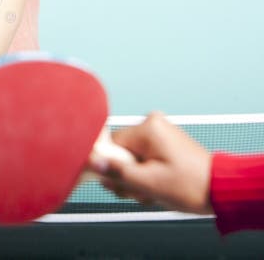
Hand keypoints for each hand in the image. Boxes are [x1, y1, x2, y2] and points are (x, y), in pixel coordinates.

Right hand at [88, 111, 212, 213]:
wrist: (221, 190)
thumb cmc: (191, 185)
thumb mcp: (148, 183)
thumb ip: (117, 171)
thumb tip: (92, 161)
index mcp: (148, 129)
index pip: (111, 145)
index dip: (113, 167)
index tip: (123, 182)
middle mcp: (153, 124)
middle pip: (120, 152)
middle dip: (127, 175)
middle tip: (143, 190)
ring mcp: (160, 132)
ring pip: (131, 158)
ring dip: (137, 177)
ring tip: (153, 190)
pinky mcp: (164, 142)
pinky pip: (142, 157)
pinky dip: (146, 174)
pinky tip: (158, 185)